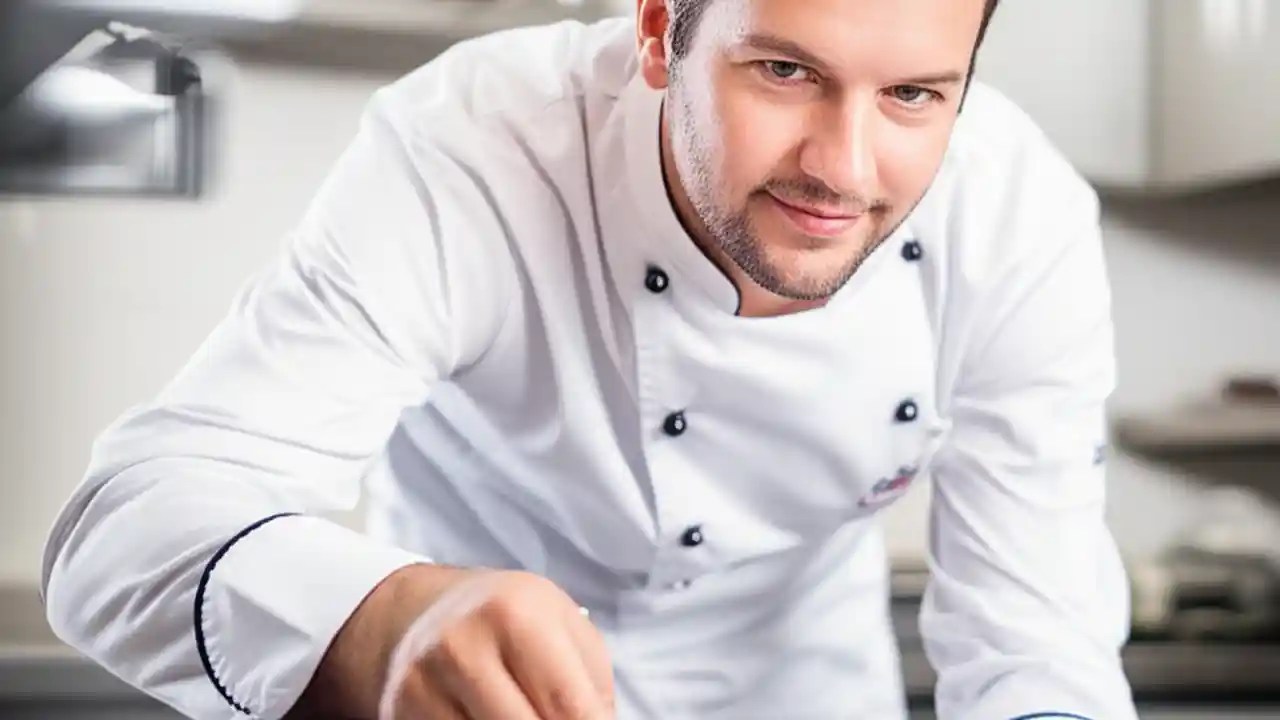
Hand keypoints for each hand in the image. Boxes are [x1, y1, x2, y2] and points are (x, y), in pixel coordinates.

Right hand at [297, 564, 613, 719]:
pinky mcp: (400, 713)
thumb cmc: (506, 620)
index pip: (567, 706)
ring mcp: (424, 684)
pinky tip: (490, 719)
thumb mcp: (562, 626)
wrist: (420, 612)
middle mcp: (463, 646)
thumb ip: (590, 686)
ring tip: (526, 714)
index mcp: (516, 614)